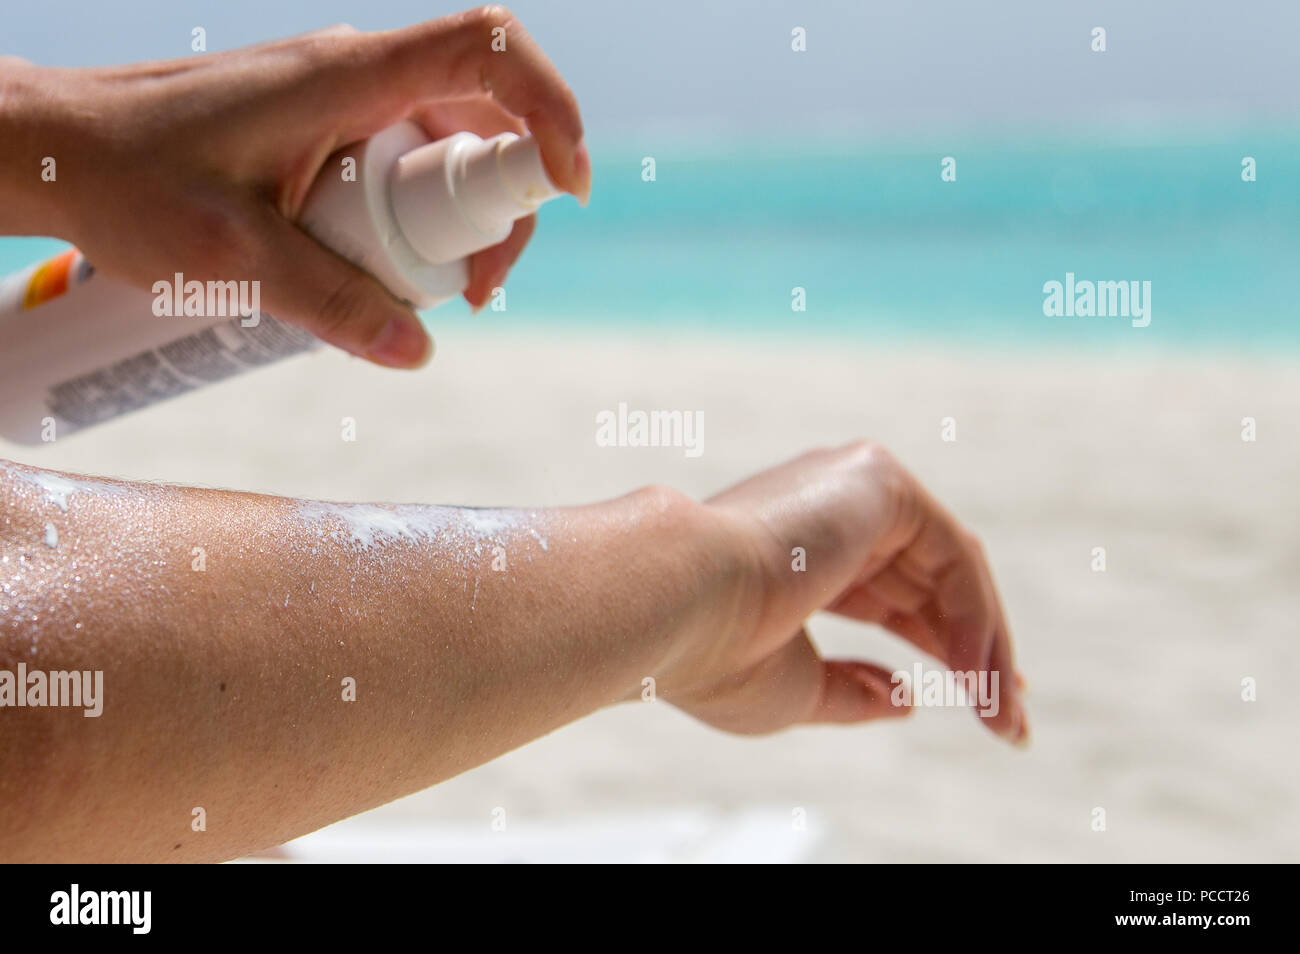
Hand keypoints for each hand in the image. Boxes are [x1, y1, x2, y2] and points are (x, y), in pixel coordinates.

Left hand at [8, 7, 588, 365]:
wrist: (51, 150)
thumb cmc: (122, 180)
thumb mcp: (233, 257)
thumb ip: (332, 304)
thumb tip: (418, 350)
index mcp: (344, 77)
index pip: (486, 51)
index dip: (549, 106)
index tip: (566, 186)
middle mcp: (354, 75)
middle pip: (483, 114)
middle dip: (503, 204)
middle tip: (474, 294)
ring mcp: (340, 99)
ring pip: (444, 144)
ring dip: (458, 219)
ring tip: (431, 296)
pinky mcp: (323, 127)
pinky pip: (401, 161)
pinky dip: (415, 216)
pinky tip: (383, 270)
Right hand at [668, 442, 1027, 743]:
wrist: (678, 605)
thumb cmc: (717, 655)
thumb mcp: (797, 688)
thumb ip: (853, 691)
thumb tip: (907, 699)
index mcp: (800, 554)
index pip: (890, 595)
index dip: (938, 649)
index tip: (982, 706)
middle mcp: (831, 512)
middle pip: (929, 583)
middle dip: (974, 652)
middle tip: (1008, 718)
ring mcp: (854, 489)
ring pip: (951, 570)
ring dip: (984, 647)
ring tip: (1000, 715)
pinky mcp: (880, 481)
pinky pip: (954, 556)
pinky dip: (976, 617)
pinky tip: (976, 674)